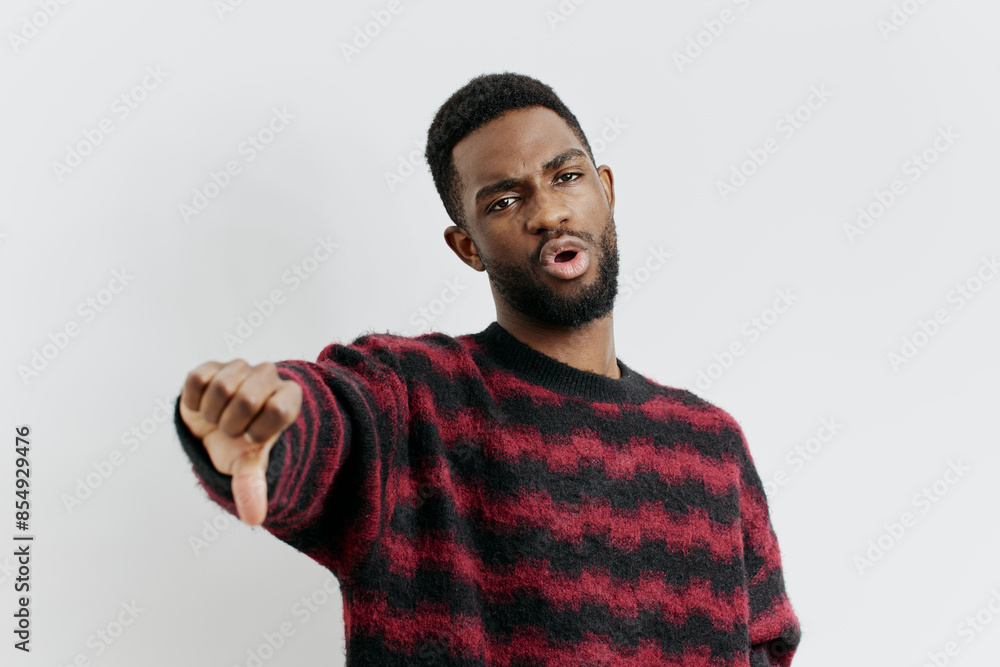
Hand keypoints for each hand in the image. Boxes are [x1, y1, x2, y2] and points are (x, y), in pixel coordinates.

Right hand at [179, 360, 301, 525]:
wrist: (213, 431)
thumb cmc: (239, 446)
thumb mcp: (248, 466)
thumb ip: (252, 487)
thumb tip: (254, 519)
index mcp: (288, 397)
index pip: (279, 409)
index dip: (258, 431)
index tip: (251, 438)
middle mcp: (269, 376)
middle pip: (247, 398)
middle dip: (232, 424)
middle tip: (231, 430)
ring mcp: (240, 367)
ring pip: (222, 387)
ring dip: (213, 413)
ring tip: (217, 418)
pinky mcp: (210, 366)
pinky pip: (197, 380)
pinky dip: (195, 402)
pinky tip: (203, 407)